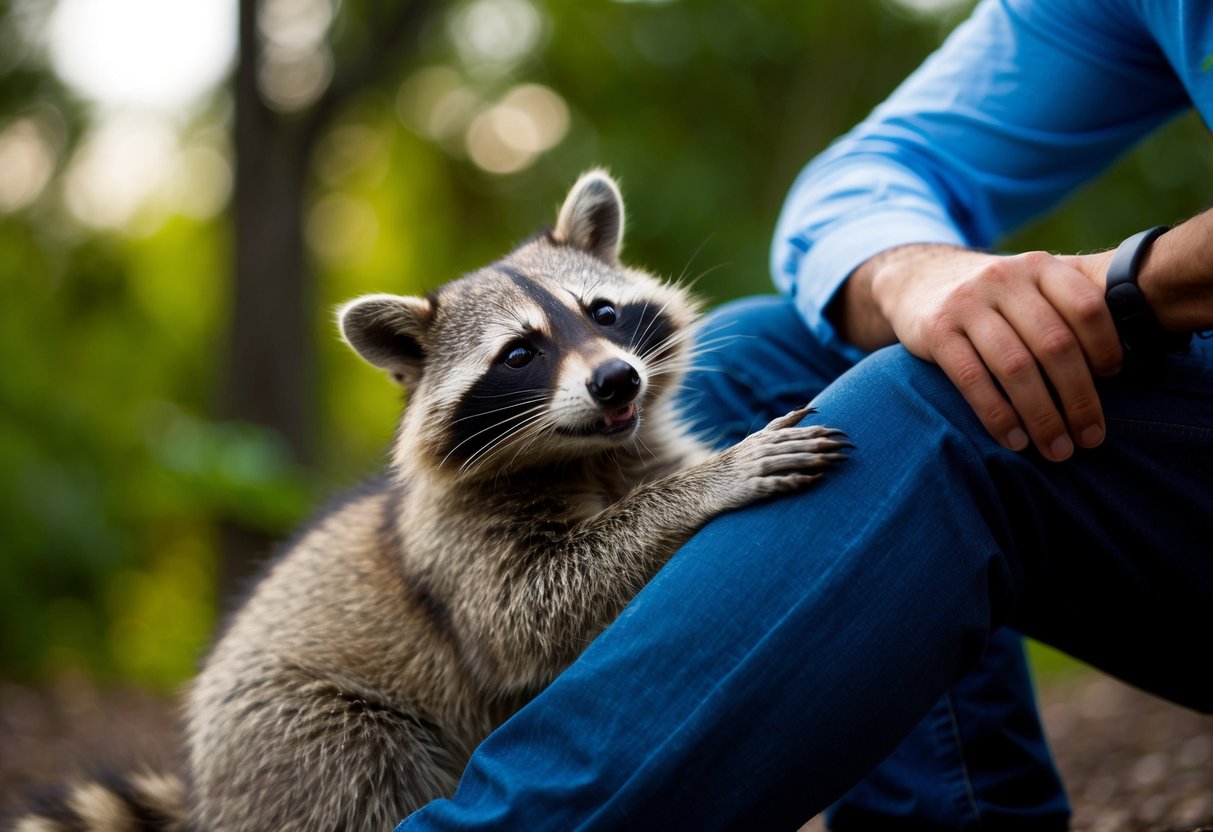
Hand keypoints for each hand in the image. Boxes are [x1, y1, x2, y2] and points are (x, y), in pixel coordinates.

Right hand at [856, 245, 1122, 460]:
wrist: (916, 279)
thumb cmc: (991, 297)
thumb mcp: (1029, 283)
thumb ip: (1068, 305)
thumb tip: (1127, 358)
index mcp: (1038, 266)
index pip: (1086, 307)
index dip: (1106, 347)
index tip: (1114, 381)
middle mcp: (1004, 278)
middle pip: (1054, 344)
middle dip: (1079, 398)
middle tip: (1091, 438)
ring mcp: (966, 303)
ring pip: (1015, 366)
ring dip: (1041, 415)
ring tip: (1057, 449)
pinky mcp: (935, 330)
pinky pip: (972, 379)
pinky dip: (997, 415)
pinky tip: (1014, 440)